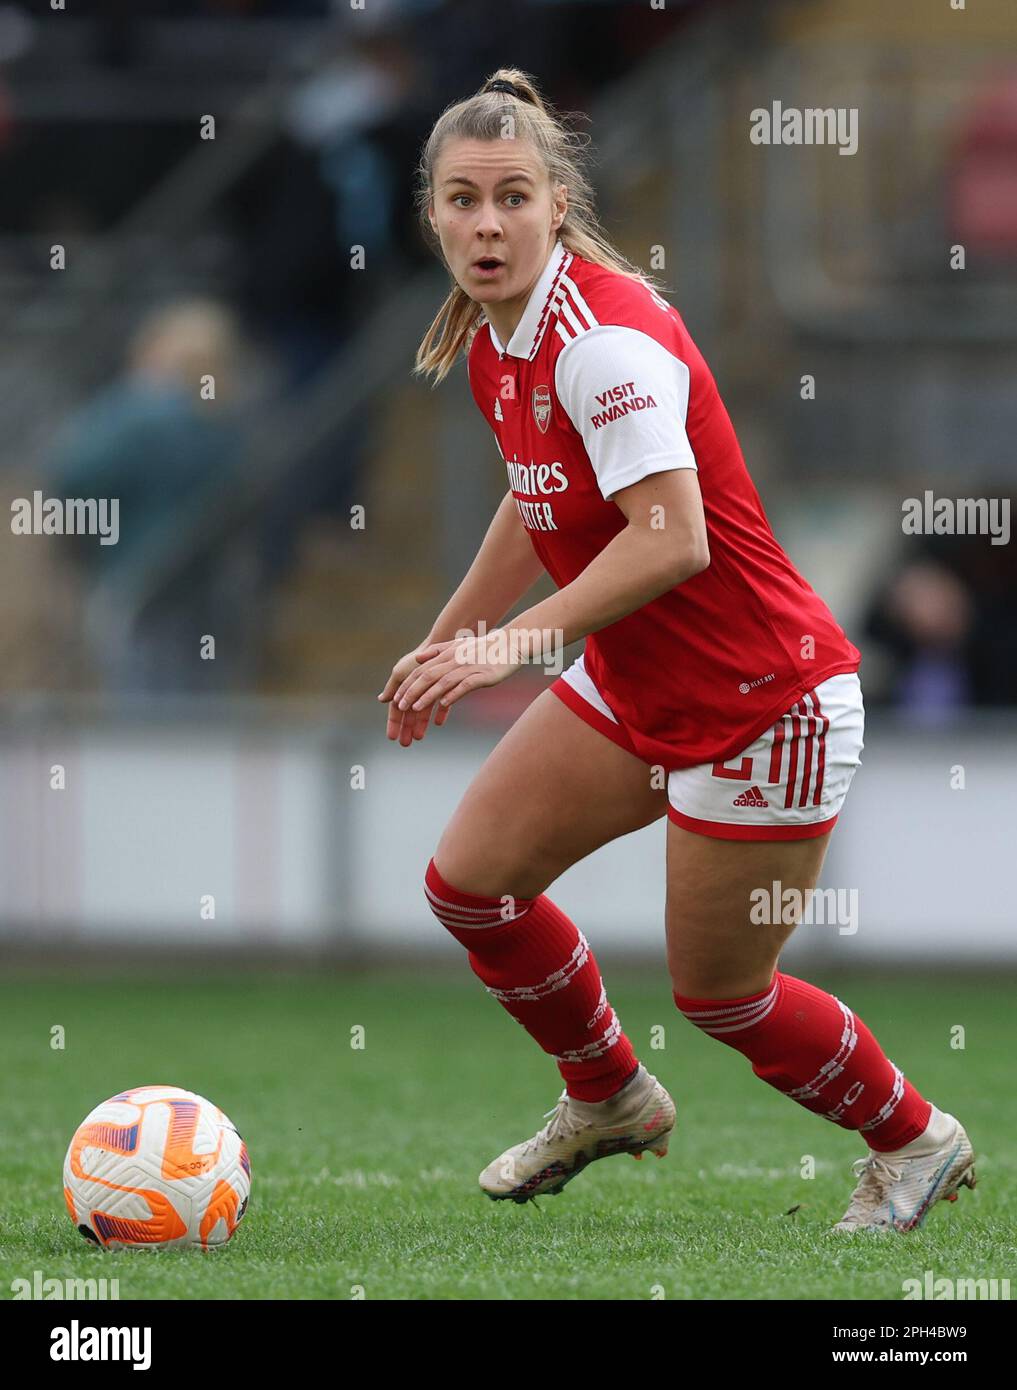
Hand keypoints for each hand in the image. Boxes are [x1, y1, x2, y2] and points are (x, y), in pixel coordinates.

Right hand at [378, 642, 456, 746]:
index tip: (391, 737)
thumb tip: (382, 700)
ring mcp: (430, 686)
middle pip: (408, 712)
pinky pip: (441, 702)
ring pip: (423, 710)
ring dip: (420, 724)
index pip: (396, 708)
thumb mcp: (404, 672)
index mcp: (404, 684)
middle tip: (405, 744)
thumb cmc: (422, 657)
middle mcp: (416, 687)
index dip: (393, 722)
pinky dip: (439, 712)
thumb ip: (394, 686)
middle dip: (406, 728)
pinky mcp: (446, 685)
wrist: (443, 644)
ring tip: (419, 738)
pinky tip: (438, 723)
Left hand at [390, 629, 521, 717]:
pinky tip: (444, 704)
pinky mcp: (483, 674)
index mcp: (447, 653)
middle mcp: (455, 659)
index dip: (408, 684)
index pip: (422, 669)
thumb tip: (418, 659)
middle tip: (400, 706)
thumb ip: (437, 651)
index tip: (396, 698)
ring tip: (415, 708)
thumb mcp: (459, 645)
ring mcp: (469, 666)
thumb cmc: (484, 647)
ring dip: (428, 695)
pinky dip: (454, 694)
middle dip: (412, 691)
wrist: (512, 643)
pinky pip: (465, 685)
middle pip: (428, 675)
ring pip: (443, 681)